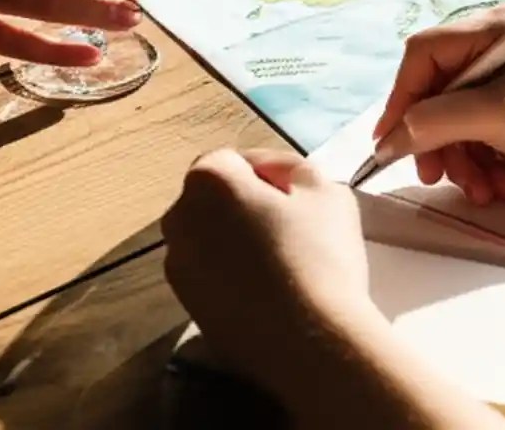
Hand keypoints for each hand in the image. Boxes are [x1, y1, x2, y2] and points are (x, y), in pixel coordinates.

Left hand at [162, 148, 372, 372]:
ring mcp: (178, 270)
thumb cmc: (319, 256)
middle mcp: (179, 221)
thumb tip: (271, 177)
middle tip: (291, 223)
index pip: (232, 160)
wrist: (310, 344)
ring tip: (282, 262)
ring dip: (237, 242)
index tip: (297, 193)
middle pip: (212, 200)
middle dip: (244, 204)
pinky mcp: (189, 310)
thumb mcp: (326, 190)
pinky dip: (234, 278)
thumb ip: (293, 169)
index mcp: (207, 183)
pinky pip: (212, 279)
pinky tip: (272, 293)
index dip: (267, 171)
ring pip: (209, 241)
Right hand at [374, 4, 504, 204]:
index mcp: (491, 29)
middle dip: (440, 143)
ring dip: (466, 163)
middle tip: (437, 176)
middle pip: (436, 96)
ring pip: (456, 125)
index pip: (423, 56)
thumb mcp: (495, 117)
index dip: (401, 98)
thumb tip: (391, 138)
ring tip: (487, 190)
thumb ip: (435, 122)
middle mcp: (495, 50)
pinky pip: (480, 140)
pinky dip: (486, 167)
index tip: (389, 141)